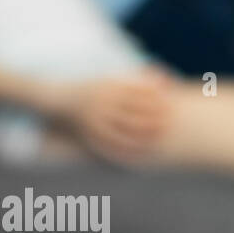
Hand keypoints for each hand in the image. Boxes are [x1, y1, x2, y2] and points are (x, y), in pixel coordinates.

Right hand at [50, 68, 173, 161]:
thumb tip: (167, 79)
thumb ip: (139, 79)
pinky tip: (140, 153)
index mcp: (109, 87)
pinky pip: (111, 145)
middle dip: (153, 120)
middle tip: (170, 124)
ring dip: (143, 137)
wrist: (61, 99)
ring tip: (158, 139)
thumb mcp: (114, 79)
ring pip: (124, 132)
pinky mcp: (89, 133)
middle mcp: (101, 102)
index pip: (139, 93)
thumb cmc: (95, 88)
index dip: (157, 100)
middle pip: (133, 112)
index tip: (172, 105)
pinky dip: (127, 150)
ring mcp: (94, 119)